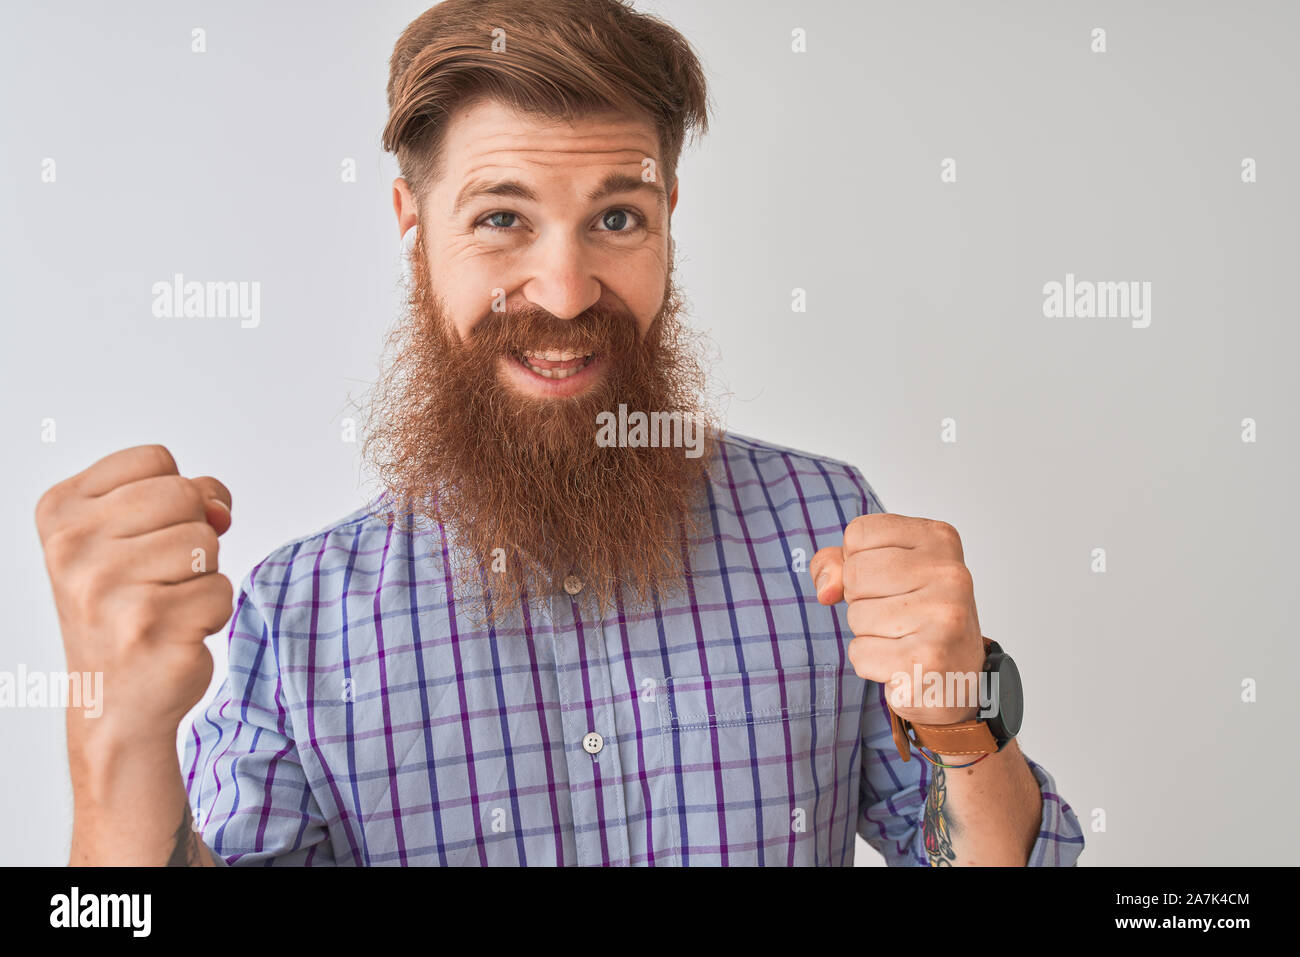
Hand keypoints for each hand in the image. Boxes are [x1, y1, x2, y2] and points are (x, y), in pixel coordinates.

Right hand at [36, 444, 234, 745]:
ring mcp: (106, 587)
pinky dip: (212, 612)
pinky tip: (174, 632)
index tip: (144, 537)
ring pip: (208, 542)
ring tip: (165, 603)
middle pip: (186, 494)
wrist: (114, 700)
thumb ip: (185, 496)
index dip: (174, 496)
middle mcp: (71, 547)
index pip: (156, 459)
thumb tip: (220, 508)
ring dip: (203, 576)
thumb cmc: (129, 605)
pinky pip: (222, 590)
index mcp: (60, 510)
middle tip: (159, 576)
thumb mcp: (138, 533)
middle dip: (193, 534)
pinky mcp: (148, 625)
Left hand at [810, 514, 985, 725]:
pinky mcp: (928, 659)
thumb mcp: (883, 574)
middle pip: (854, 573)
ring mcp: (943, 616)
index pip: (859, 533)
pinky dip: (871, 663)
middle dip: (859, 599)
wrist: (957, 678)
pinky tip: (901, 661)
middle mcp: (949, 573)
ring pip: (856, 615)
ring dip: (867, 633)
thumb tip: (825, 590)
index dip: (856, 561)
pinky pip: (860, 653)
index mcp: (939, 539)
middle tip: (896, 614)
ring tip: (902, 638)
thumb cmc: (917, 619)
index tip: (888, 580)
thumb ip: (840, 564)